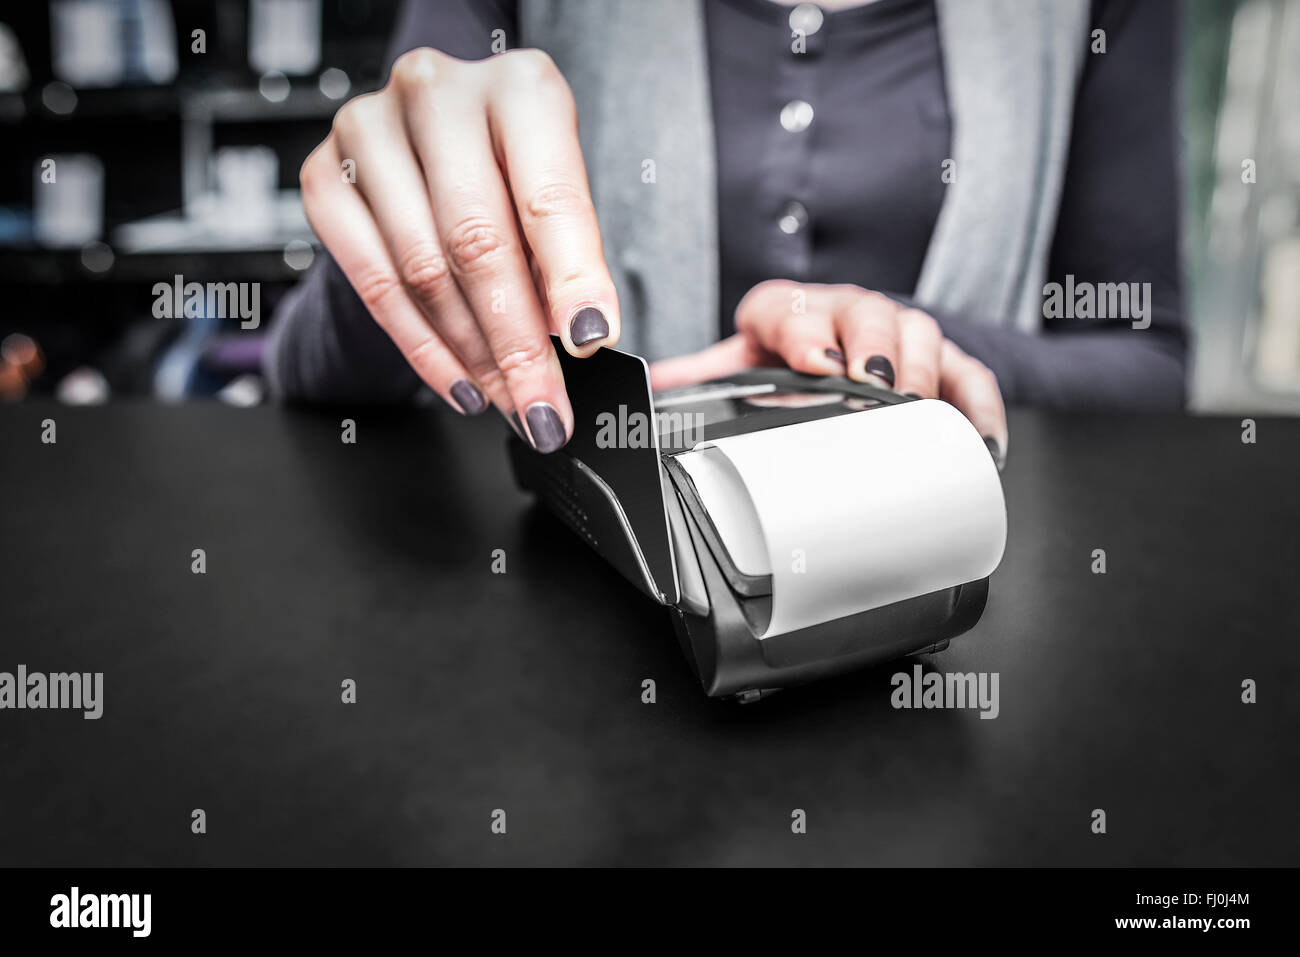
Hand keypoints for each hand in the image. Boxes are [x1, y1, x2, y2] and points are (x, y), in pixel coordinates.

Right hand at [299, 47, 619, 451]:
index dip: (573, 279)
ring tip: (508, 399)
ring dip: (472, 355)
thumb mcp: (555, 193)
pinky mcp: (324, 176)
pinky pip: (375, 284)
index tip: (590, 341)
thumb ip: (566, 259)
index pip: (549, 197)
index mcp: (519, 87)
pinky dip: (422, 348)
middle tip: (543, 405)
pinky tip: (461, 382)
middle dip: (517, 342)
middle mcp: (439, 95)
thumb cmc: (507, 164)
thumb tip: (581, 341)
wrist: (432, 136)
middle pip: (477, 242)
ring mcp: (370, 131)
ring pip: (422, 272)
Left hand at [649, 280, 1008, 457]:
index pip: (789, 309)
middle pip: (865, 314)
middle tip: (873, 384)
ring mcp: (895, 336)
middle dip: (871, 347)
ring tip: (918, 406)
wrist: (818, 356)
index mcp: (786, 312)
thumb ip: (693, 381)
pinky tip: (982, 442)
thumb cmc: (777, 365)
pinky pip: (969, 375)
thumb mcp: (731, 371)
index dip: (803, 332)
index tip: (813, 362)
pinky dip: (979, 407)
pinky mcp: (938, 364)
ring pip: (919, 334)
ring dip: (923, 369)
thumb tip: (645, 393)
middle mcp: (844, 315)